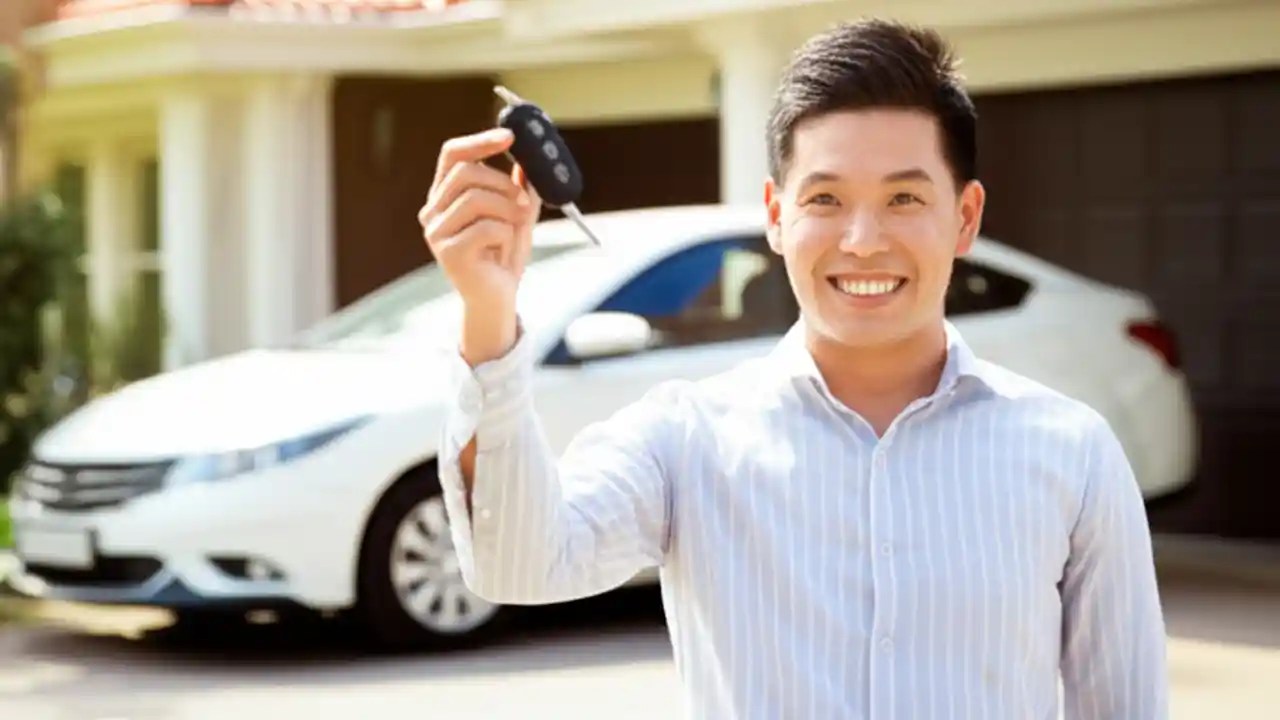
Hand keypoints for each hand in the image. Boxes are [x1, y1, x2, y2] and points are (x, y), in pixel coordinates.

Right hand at [418, 128, 541, 364]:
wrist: (498, 299)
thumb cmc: (503, 256)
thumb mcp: (517, 215)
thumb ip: (521, 187)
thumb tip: (526, 159)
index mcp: (444, 196)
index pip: (452, 154)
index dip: (480, 141)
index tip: (510, 136)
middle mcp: (433, 211)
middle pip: (466, 173)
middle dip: (503, 183)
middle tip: (524, 201)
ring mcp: (437, 232)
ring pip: (476, 198)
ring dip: (508, 210)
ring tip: (516, 228)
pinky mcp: (449, 253)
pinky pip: (486, 227)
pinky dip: (505, 234)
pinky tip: (502, 250)